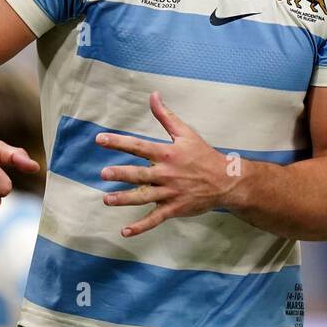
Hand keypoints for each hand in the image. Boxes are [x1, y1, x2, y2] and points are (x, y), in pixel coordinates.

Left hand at [95, 92, 236, 236]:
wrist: (226, 180)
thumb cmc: (204, 155)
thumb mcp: (186, 133)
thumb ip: (166, 116)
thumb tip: (153, 95)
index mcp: (167, 154)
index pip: (139, 146)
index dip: (119, 142)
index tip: (100, 140)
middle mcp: (166, 173)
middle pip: (139, 173)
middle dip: (121, 173)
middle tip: (104, 173)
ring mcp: (170, 193)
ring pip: (144, 197)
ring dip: (125, 199)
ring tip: (107, 200)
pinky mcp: (174, 208)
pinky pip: (155, 219)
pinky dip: (140, 227)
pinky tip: (125, 231)